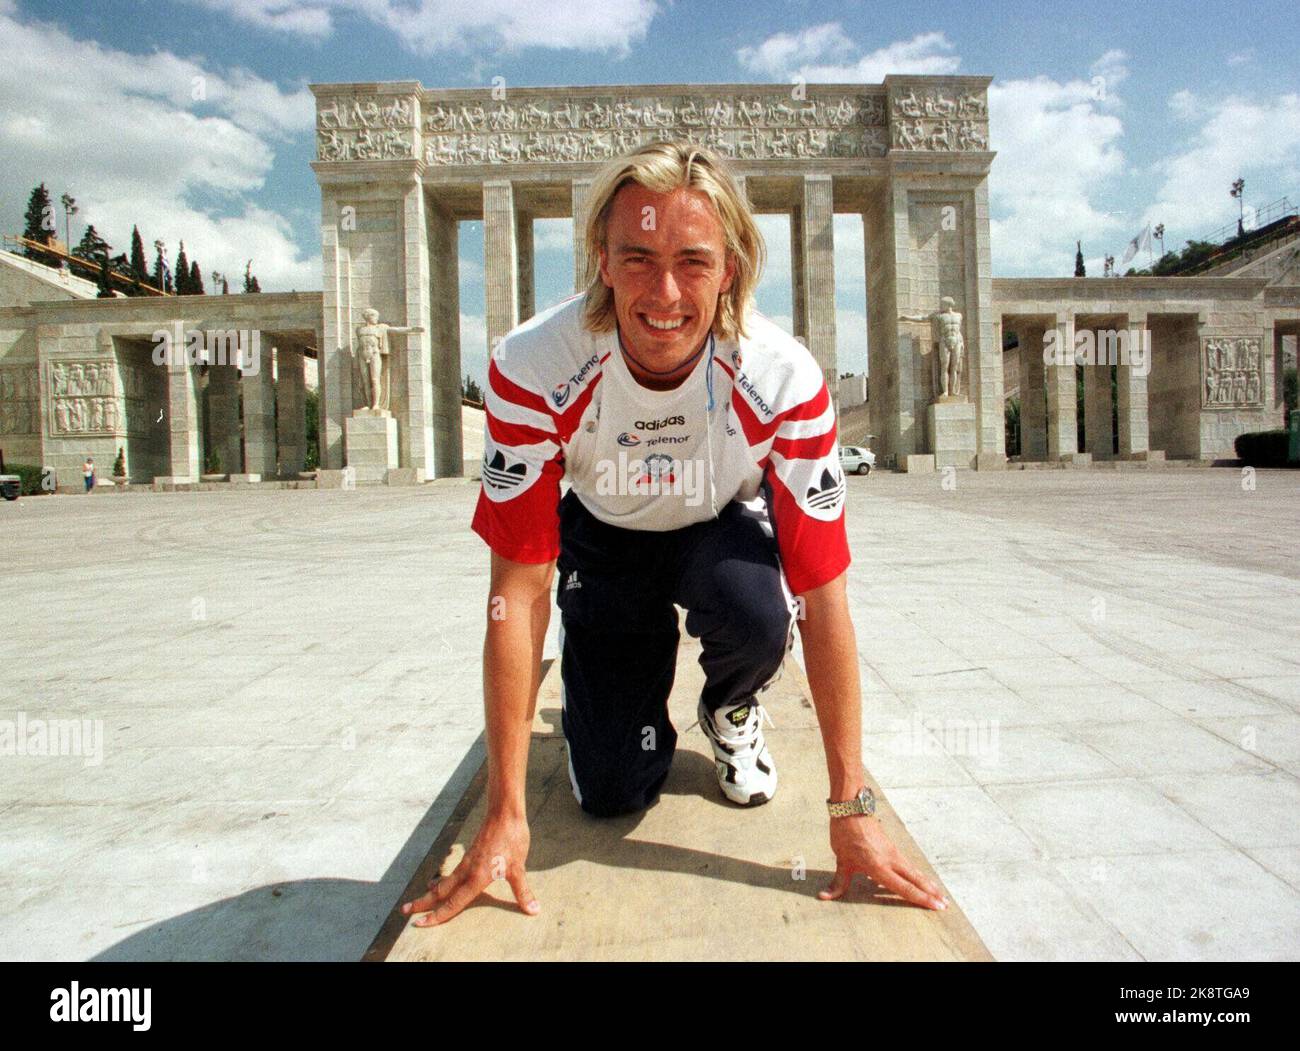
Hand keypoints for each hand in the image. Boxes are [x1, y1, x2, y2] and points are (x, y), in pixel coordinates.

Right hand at [400, 812, 537, 925]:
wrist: (505, 813)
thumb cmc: (512, 838)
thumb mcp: (518, 868)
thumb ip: (523, 892)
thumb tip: (533, 911)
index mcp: (477, 877)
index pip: (454, 903)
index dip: (438, 916)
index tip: (421, 924)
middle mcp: (467, 871)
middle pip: (440, 892)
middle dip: (422, 904)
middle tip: (404, 911)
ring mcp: (467, 862)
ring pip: (444, 882)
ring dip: (430, 893)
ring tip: (416, 901)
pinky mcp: (470, 855)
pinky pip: (452, 873)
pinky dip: (441, 882)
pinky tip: (438, 883)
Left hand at [820, 814, 948, 910]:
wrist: (851, 808)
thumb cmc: (845, 834)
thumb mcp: (841, 860)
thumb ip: (838, 882)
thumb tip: (824, 896)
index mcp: (878, 867)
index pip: (903, 887)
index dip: (920, 898)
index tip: (935, 906)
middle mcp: (890, 860)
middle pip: (915, 879)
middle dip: (931, 893)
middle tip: (945, 904)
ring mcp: (892, 852)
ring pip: (913, 871)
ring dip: (927, 883)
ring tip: (939, 893)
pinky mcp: (891, 847)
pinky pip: (907, 864)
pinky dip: (917, 874)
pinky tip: (920, 879)